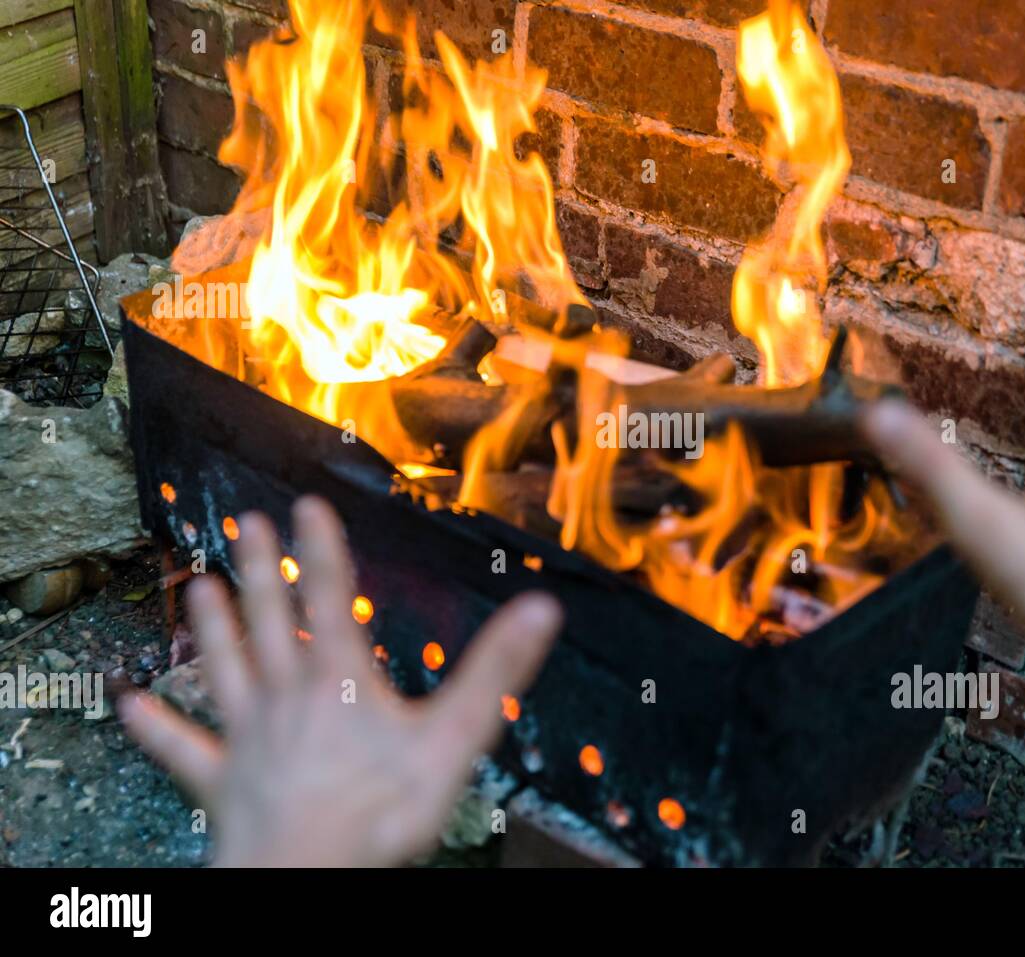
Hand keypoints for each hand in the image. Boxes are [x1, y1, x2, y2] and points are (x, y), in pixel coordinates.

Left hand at [120, 497, 561, 866]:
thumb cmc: (379, 814)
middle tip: (244, 523)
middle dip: (259, 568)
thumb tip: (539, 609)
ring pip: (223, 667)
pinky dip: (153, 726)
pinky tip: (127, 705)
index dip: (320, 547)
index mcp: (339, 679)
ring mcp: (246, 737)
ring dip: (210, 626)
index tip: (307, 504)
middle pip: (269, 619)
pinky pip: (179, 748)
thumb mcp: (453, 737)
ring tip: (197, 585)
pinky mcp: (218, 781)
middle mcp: (286, 696)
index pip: (329, 596)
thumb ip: (494, 672)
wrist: (309, 876)